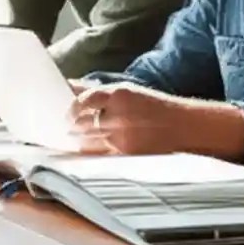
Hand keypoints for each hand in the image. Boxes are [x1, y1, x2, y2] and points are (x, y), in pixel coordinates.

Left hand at [68, 82, 243, 157]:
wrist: (189, 128)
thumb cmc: (157, 109)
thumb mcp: (132, 93)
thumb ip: (101, 94)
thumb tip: (69, 90)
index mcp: (119, 93)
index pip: (82, 97)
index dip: (67, 105)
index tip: (54, 106)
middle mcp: (119, 112)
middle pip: (80, 120)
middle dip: (66, 124)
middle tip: (56, 126)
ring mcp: (122, 135)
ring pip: (86, 138)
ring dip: (74, 139)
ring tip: (67, 138)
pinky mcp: (127, 153)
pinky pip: (99, 154)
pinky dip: (88, 152)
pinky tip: (82, 151)